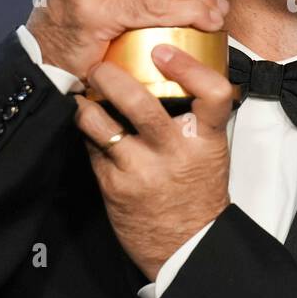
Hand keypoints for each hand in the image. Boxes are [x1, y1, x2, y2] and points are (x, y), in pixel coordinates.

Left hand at [72, 44, 236, 280]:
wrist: (186, 247)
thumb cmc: (198, 194)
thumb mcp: (211, 152)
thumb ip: (196, 118)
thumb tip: (171, 73)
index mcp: (207, 141)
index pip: (213, 94)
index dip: (188, 67)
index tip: (164, 50)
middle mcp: (174, 153)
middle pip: (141, 103)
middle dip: (112, 76)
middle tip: (101, 65)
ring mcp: (140, 170)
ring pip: (102, 124)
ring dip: (86, 102)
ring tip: (83, 91)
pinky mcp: (113, 186)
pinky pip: (91, 147)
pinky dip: (86, 130)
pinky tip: (86, 123)